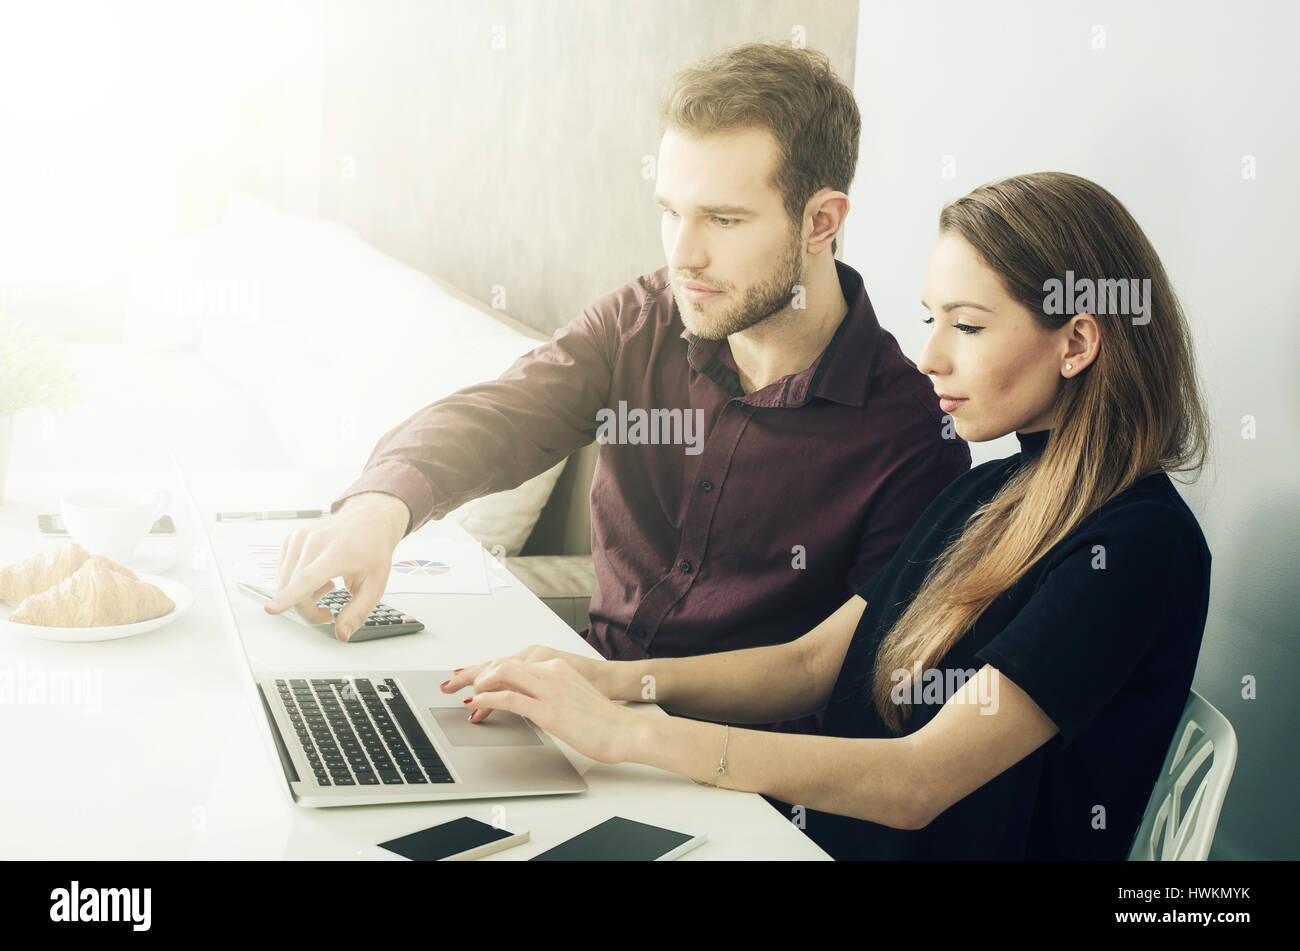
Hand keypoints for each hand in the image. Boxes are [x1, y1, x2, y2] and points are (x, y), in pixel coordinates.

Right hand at [262, 492, 408, 640]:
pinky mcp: (290, 539)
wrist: (368, 519)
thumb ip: (358, 612)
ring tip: (327, 587)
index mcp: (338, 553)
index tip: (272, 608)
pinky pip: (283, 572)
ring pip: (284, 582)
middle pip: (293, 587)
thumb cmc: (372, 548)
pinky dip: (295, 583)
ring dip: (301, 596)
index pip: (307, 578)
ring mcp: (300, 538)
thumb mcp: (375, 584)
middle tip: (327, 613)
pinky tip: (317, 577)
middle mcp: (315, 542)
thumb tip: (342, 634)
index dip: (289, 596)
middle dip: (307, 610)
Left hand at [448, 656, 635, 763]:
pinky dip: (488, 701)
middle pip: (500, 663)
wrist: (624, 730)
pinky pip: (509, 699)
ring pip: (501, 674)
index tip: (468, 677)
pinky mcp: (547, 709)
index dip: (485, 669)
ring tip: (464, 697)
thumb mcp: (572, 696)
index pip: (511, 662)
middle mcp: (550, 671)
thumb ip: (549, 693)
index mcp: (556, 667)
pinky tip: (477, 707)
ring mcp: (549, 688)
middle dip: (472, 673)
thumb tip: (525, 701)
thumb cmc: (601, 720)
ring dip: (477, 685)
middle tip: (452, 684)